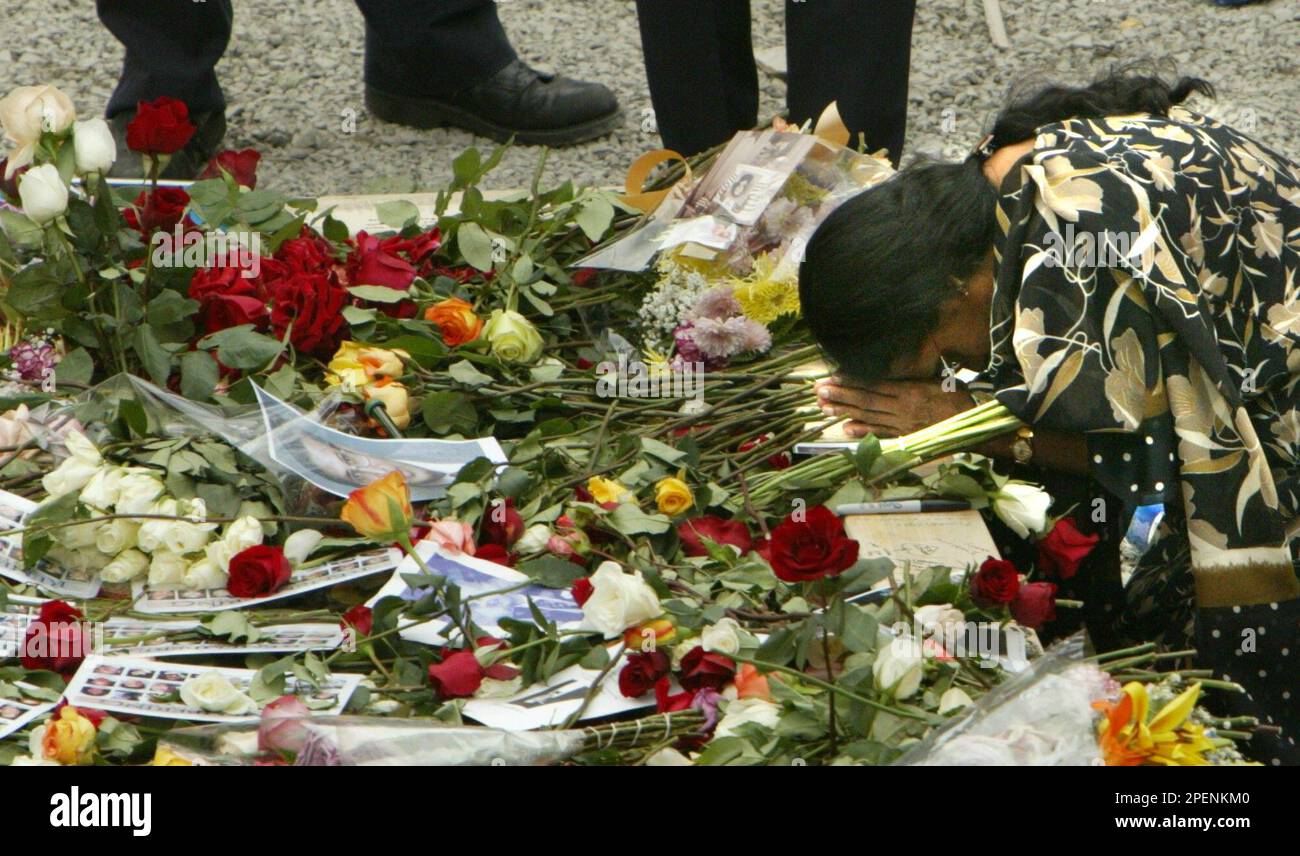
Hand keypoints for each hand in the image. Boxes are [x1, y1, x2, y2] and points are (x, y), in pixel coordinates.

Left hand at [814, 377, 974, 438]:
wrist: (973, 425)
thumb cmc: (957, 398)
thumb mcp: (938, 379)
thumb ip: (915, 373)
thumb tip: (899, 359)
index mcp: (911, 390)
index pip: (875, 384)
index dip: (853, 381)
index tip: (834, 376)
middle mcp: (903, 407)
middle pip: (866, 400)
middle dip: (841, 395)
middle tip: (820, 391)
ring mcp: (903, 424)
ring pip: (869, 416)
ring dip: (845, 412)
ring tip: (824, 408)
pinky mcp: (905, 437)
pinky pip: (881, 434)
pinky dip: (863, 432)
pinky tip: (846, 428)